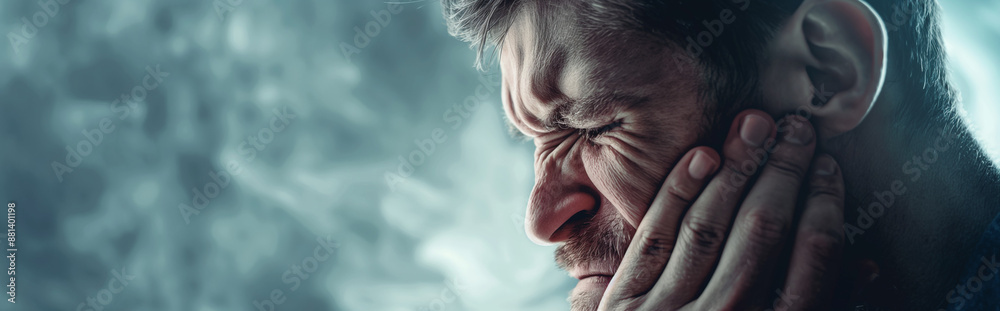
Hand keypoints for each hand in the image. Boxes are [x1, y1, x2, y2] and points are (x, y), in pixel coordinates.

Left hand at [598, 110, 844, 310]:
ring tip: (755, 124)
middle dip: (783, 172)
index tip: (828, 166)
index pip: (810, 258)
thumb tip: (863, 268)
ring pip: (709, 225)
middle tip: (796, 128)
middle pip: (762, 230)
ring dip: (736, 169)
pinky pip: (654, 238)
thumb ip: (813, 307)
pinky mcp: (623, 305)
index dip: (824, 205)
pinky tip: (702, 156)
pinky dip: (677, 195)